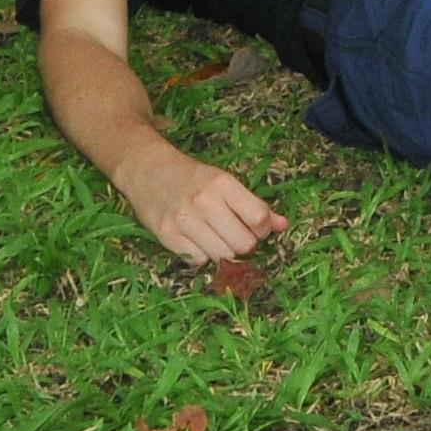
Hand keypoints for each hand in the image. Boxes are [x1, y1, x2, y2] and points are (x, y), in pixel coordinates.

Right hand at [116, 143, 287, 264]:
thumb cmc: (191, 177)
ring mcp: (184, 220)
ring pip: (223, 256)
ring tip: (217, 239)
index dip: (263, 230)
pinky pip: (198, 261)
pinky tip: (197, 241)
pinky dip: (202, 256)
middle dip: (245, 244)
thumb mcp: (225, 182)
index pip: (259, 218)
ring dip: (225, 253)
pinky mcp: (167, 235)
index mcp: (222, 183)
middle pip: (244, 244)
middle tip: (235, 235)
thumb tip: (282, 225)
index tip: (255, 228)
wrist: (147, 170)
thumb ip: (255, 205)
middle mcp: (204, 201)